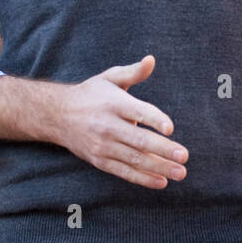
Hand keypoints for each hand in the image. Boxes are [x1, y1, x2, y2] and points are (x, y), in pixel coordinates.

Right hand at [55, 54, 188, 187]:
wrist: (57, 115)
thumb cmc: (92, 94)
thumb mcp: (110, 78)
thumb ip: (133, 72)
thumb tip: (151, 60)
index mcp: (113, 103)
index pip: (137, 111)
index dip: (154, 119)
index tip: (170, 128)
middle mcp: (107, 126)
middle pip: (138, 140)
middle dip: (162, 150)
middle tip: (184, 156)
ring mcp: (102, 146)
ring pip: (134, 159)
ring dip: (158, 168)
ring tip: (180, 173)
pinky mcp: (99, 160)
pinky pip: (123, 172)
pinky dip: (142, 179)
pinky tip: (161, 182)